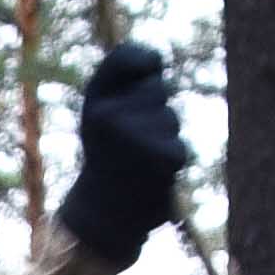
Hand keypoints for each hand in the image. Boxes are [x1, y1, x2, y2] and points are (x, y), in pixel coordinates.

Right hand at [54, 44, 192, 269]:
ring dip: (161, 137)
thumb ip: (120, 71)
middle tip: (128, 138)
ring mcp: (141, 140)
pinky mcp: (166, 160)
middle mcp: (115, 118)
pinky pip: (178, 145)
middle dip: (152, 108)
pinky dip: (168, 159)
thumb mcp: (98, 108)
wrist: (99, 217)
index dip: (147, 64)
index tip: (141, 79)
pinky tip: (148, 176)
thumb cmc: (103, 154)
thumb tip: (156, 60)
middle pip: (158, 89)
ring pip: (169, 118)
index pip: (142, 57)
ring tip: (136, 160)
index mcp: (96, 103)